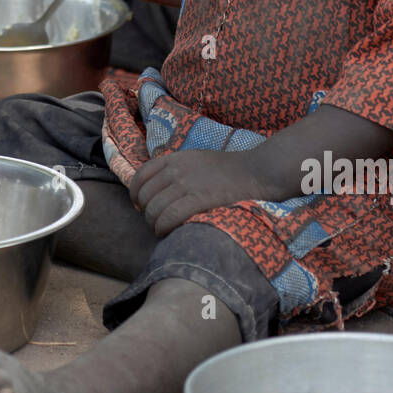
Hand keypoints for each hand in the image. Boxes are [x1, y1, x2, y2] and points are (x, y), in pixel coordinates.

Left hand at [130, 147, 274, 236]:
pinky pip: (168, 217)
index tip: (140, 206)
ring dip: (154, 224)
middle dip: (146, 213)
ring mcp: (186, 184)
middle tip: (156, 223)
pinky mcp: (198, 200)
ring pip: (154, 209)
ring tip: (162, 231)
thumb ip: (176, 170)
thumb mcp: (197, 160)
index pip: (141, 175)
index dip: (135, 194)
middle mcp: (176, 170)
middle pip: (145, 196)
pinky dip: (163, 228)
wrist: (256, 172)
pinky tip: (167, 233)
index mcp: (175, 158)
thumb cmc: (229, 170)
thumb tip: (157, 191)